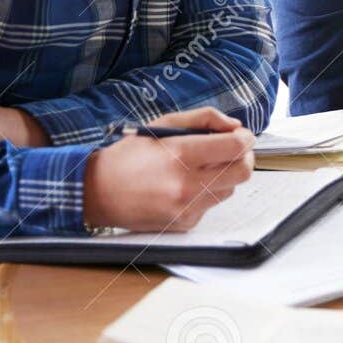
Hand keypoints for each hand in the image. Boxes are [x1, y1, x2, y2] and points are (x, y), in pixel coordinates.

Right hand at [84, 107, 253, 232]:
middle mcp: (186, 184)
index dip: (244, 138)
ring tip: (200, 168)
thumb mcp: (163, 124)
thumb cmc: (129, 156)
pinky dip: (206, 194)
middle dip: (243, 157)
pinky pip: (211, 206)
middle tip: (231, 151)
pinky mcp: (184, 223)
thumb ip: (204, 119)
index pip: (236, 147)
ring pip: (230, 189)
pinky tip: (184, 187)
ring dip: (224, 176)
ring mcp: (186, 207)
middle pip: (243, 172)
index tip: (239, 136)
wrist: (97, 192)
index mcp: (181, 154)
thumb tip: (235, 127)